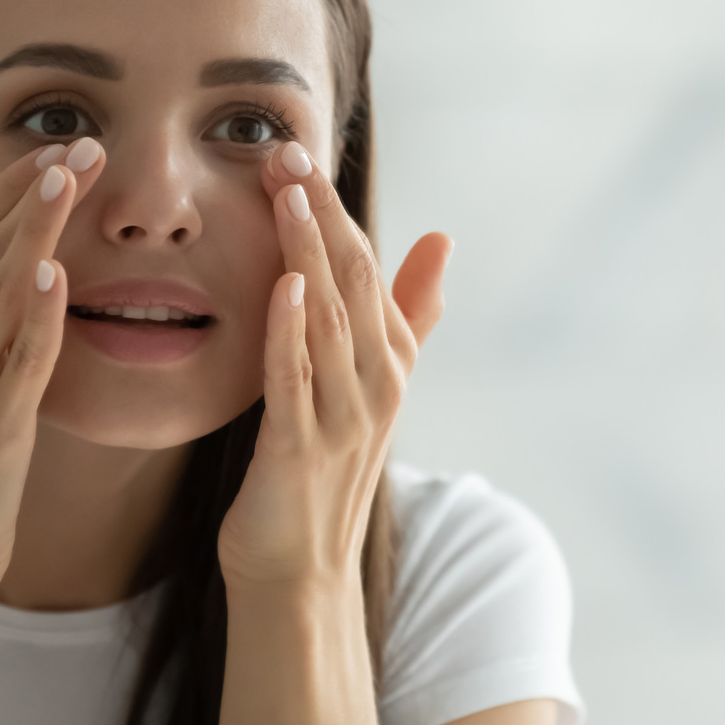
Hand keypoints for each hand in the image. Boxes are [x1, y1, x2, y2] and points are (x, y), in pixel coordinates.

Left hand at [216, 141, 450, 589]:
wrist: (297, 573)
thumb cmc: (319, 475)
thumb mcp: (368, 387)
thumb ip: (406, 315)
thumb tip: (441, 238)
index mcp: (389, 363)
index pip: (366, 267)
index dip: (334, 207)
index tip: (297, 151)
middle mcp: (375, 385)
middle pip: (352, 282)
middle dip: (321, 213)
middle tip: (284, 152)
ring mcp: (342, 419)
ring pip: (329, 320)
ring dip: (307, 254)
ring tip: (286, 195)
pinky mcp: (301, 452)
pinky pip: (296, 380)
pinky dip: (291, 331)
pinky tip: (283, 286)